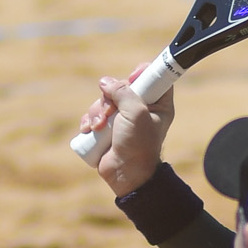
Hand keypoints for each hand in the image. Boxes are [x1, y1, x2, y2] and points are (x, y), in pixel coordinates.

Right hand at [78, 61, 175, 196]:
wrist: (125, 173)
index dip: (141, 73)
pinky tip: (89, 130)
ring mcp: (122, 119)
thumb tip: (105, 82)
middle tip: (109, 113)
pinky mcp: (107, 128)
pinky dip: (89, 120)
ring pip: (104, 101)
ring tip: (98, 127)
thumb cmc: (138, 145)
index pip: (153, 78)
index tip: (132, 77)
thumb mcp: (135, 113)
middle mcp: (141, 109)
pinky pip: (94, 115)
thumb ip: (123, 92)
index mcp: (158, 105)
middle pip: (122, 87)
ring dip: (97, 112)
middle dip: (110, 99)